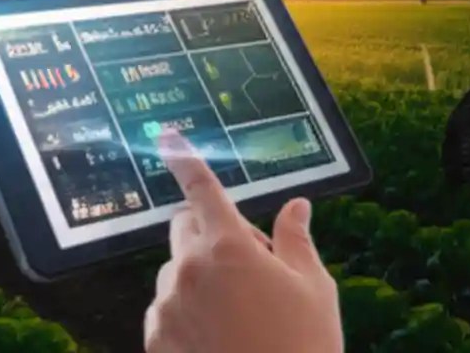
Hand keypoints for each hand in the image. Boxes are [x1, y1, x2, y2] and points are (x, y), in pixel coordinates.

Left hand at [144, 130, 343, 352]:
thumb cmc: (304, 348)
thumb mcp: (314, 289)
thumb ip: (295, 240)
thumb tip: (296, 205)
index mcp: (228, 247)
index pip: (202, 189)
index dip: (184, 160)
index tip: (166, 138)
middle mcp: (188, 270)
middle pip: (184, 228)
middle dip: (209, 234)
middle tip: (251, 267)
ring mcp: (167, 307)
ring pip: (176, 273)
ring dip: (198, 278)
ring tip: (239, 316)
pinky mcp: (155, 341)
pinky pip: (165, 310)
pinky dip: (185, 314)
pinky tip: (219, 339)